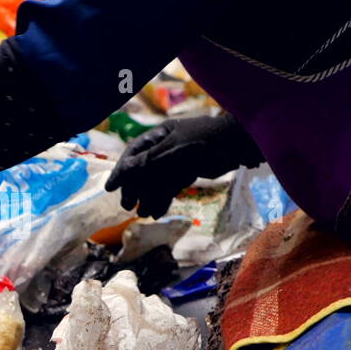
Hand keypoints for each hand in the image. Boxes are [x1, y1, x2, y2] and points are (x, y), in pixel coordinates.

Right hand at [104, 114, 262, 217]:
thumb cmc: (207, 140)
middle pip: (143, 170)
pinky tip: (157, 211)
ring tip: (143, 214)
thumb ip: (150, 161)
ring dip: (149, 197)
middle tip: (127, 206)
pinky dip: (164, 198)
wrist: (240, 145)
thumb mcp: (176, 150)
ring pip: (156, 180)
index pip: (133, 154)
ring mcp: (176, 159)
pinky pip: (170, 185)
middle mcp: (165, 146)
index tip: (110, 188)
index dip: (121, 172)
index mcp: (159, 135)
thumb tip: (126, 170)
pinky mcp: (188, 170)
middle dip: (135, 188)